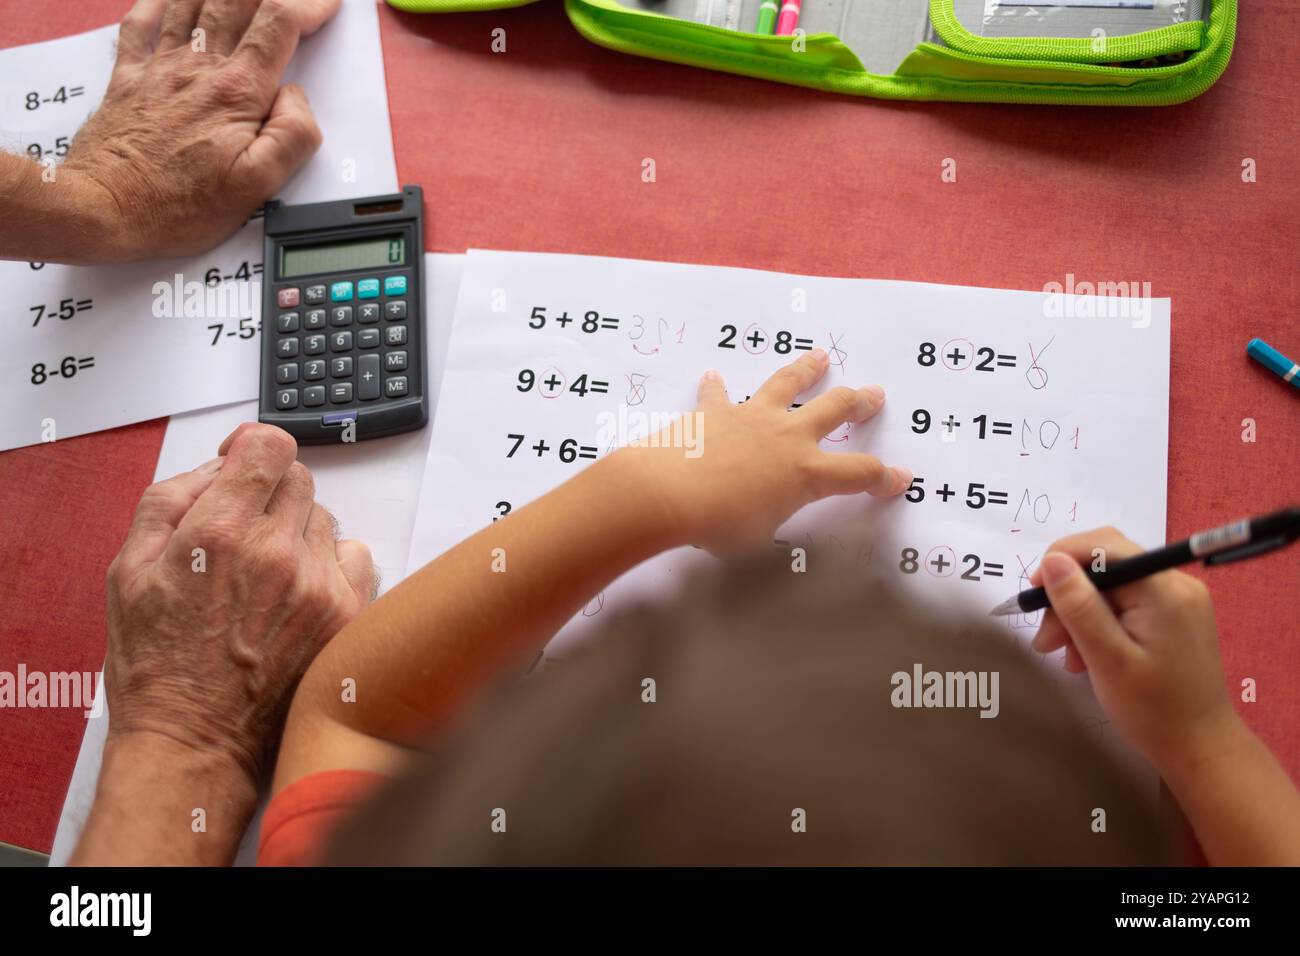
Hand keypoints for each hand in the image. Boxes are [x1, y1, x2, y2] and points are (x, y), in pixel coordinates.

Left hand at [60, 0, 340, 261]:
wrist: (104, 207)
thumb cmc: (176, 205)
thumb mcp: (257, 185)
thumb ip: (292, 135)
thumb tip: (297, 98)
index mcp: (235, 92)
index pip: (280, 24)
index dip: (309, 6)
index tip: (325, 6)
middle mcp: (197, 69)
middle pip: (236, 1)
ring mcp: (160, 68)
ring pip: (192, 2)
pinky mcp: (128, 78)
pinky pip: (140, 24)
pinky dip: (156, 4)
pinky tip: (168, 0)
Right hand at [104, 422, 374, 782]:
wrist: (196, 742)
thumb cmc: (157, 665)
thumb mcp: (129, 568)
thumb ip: (171, 498)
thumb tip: (218, 465)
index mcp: (221, 533)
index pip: (270, 445)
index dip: (252, 447)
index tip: (241, 463)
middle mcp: (278, 553)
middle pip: (298, 479)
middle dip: (269, 495)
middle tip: (241, 534)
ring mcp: (319, 585)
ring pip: (325, 520)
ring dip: (298, 533)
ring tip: (263, 578)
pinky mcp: (347, 615)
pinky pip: (356, 558)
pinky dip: (330, 566)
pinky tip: (296, 595)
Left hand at [631, 349, 911, 553]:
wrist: (670, 492)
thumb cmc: (720, 524)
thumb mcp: (760, 532)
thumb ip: (771, 512)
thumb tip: (761, 503)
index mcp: (807, 473)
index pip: (859, 473)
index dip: (883, 478)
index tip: (901, 477)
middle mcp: (788, 436)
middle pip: (834, 409)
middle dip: (858, 402)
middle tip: (873, 394)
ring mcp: (753, 417)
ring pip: (787, 383)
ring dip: (806, 369)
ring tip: (819, 357)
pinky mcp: (716, 411)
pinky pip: (718, 395)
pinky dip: (716, 387)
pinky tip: (712, 375)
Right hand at [1029, 527, 1237, 772]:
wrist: (1200, 748)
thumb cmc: (1153, 709)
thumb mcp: (1107, 658)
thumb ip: (1079, 606)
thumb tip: (1051, 560)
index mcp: (1164, 589)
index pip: (1104, 546)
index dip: (1062, 559)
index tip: (1034, 593)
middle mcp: (1176, 584)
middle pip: (1106, 566)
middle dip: (1068, 596)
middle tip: (1046, 640)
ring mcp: (1178, 600)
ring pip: (1112, 587)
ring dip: (1080, 614)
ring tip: (1064, 654)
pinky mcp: (1175, 616)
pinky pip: (1127, 604)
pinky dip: (1100, 623)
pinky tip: (1087, 655)